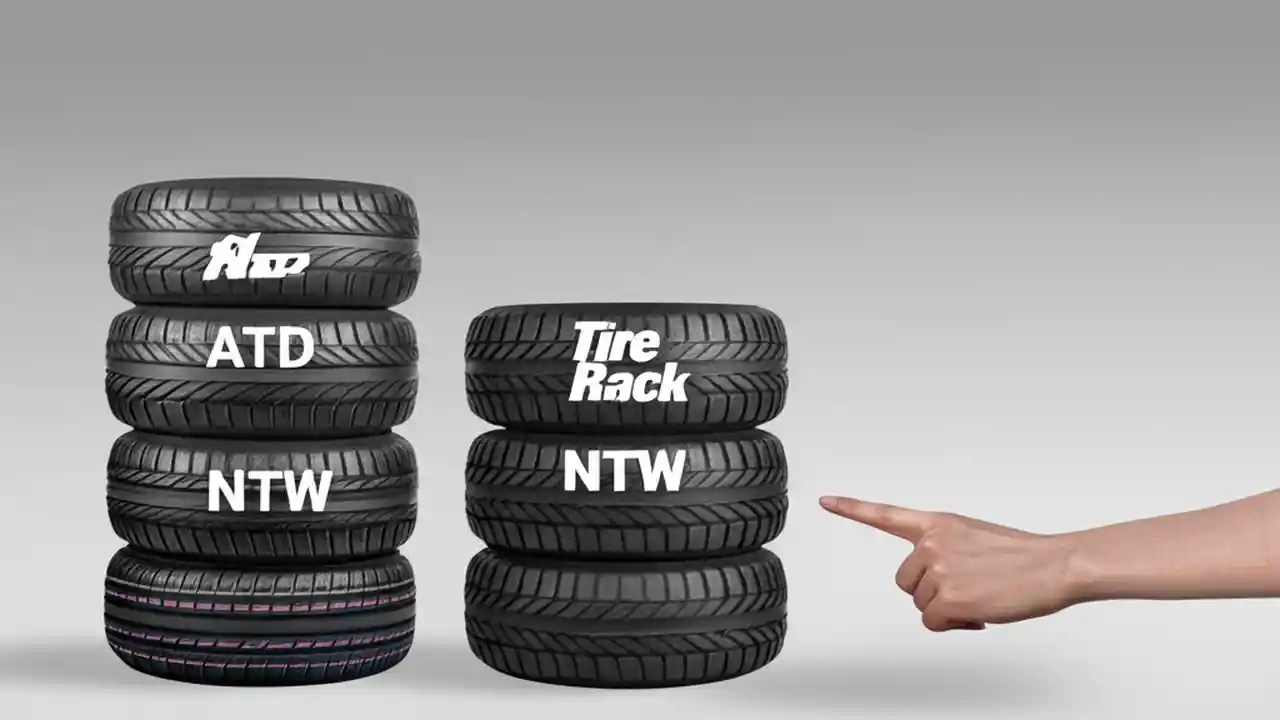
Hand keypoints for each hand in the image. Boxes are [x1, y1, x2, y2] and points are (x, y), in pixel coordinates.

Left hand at [819, 495, 1082, 631]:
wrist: (1055, 565)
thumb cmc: (1023, 556)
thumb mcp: (974, 538)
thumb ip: (944, 551)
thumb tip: (934, 589)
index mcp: (938, 523)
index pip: (886, 514)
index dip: (852, 509)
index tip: (825, 501)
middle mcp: (931, 542)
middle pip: (907, 582)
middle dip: (931, 593)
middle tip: (969, 589)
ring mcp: (938, 568)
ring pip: (921, 604)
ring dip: (948, 609)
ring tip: (982, 596)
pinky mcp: (948, 596)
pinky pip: (933, 622)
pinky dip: (954, 625)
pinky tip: (980, 613)